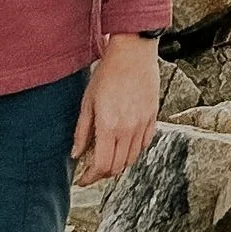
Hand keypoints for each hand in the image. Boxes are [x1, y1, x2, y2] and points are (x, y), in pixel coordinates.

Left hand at [72, 35, 160, 185]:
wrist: (133, 52)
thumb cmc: (108, 73)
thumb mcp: (88, 102)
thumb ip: (82, 131)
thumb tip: (76, 154)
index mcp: (109, 126)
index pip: (102, 166)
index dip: (91, 178)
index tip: (83, 179)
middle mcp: (129, 129)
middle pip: (118, 167)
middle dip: (103, 174)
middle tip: (93, 171)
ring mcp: (143, 123)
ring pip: (132, 158)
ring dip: (119, 164)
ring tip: (108, 159)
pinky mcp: (153, 115)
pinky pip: (145, 143)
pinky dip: (134, 150)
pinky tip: (125, 144)